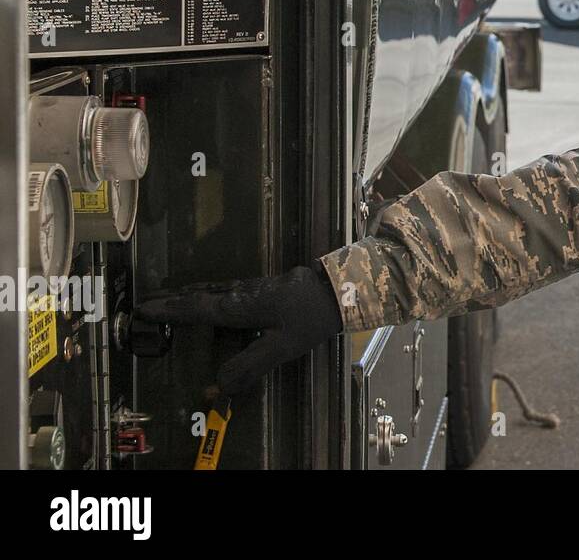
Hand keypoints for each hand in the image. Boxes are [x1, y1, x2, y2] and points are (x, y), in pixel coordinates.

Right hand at [134, 262, 343, 394]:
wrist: (339, 288)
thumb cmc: (311, 318)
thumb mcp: (281, 347)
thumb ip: (249, 366)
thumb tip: (218, 386)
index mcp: (239, 307)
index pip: (196, 309)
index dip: (169, 310)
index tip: (144, 309)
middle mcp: (240, 293)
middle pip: (198, 296)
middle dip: (171, 300)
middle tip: (145, 303)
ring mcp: (252, 287)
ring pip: (211, 290)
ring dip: (187, 294)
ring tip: (168, 299)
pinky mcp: (263, 287)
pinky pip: (224, 289)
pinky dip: (206, 292)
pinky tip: (208, 296)